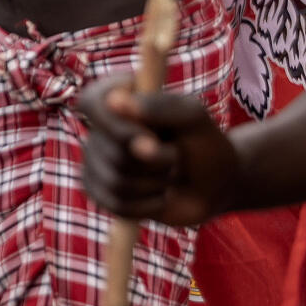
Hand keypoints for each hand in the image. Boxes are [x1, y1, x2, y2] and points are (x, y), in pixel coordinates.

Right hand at [77, 77, 240, 226]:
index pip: (92, 102)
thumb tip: (116, 101)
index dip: (116, 119)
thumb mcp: (191, 117)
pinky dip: (148, 206)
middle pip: (113, 149)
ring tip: (170, 176)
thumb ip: (158, 106)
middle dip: (157, 158)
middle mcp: (101, 129)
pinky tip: (160, 197)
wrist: (213, 186)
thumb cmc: (203, 142)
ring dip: (156, 183)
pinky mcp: (102, 193)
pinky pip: (116, 205)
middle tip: (176, 155)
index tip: (152, 126)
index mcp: (119, 100)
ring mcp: (98, 162)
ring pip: (117, 181)